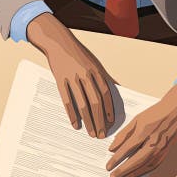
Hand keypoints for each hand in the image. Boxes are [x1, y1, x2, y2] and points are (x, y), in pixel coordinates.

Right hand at [28, 14, 114, 137]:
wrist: (58, 42)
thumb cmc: (78, 53)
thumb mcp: (95, 63)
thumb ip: (105, 77)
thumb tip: (118, 88)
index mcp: (97, 71)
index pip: (106, 94)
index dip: (109, 110)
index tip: (111, 123)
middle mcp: (86, 75)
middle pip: (96, 102)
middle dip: (100, 120)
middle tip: (102, 134)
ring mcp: (72, 78)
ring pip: (83, 104)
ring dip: (88, 121)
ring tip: (91, 133)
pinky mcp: (60, 81)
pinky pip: (67, 101)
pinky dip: (72, 114)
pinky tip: (75, 124)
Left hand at [106, 84, 176, 176]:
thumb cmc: (156, 114)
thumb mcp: (136, 120)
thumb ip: (123, 135)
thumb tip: (112, 148)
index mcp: (145, 131)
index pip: (127, 148)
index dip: (116, 159)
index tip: (108, 166)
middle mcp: (154, 142)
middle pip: (136, 160)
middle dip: (123, 170)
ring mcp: (161, 148)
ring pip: (145, 165)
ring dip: (133, 174)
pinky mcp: (166, 152)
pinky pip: (154, 165)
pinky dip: (143, 172)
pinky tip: (135, 174)